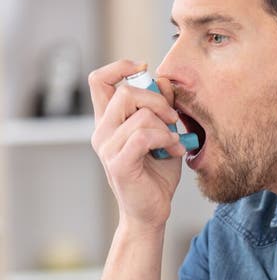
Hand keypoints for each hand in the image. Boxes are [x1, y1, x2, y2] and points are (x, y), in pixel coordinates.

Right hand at [89, 60, 185, 230]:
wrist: (152, 212)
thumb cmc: (156, 176)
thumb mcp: (163, 135)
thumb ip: (161, 108)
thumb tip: (164, 80)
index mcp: (108, 122)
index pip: (99, 81)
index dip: (120, 67)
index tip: (143, 69)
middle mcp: (102, 132)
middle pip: (125, 92)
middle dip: (157, 100)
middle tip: (173, 119)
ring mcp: (107, 148)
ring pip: (140, 114)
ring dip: (166, 125)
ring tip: (175, 141)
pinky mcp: (118, 163)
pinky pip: (143, 135)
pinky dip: (164, 138)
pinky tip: (173, 149)